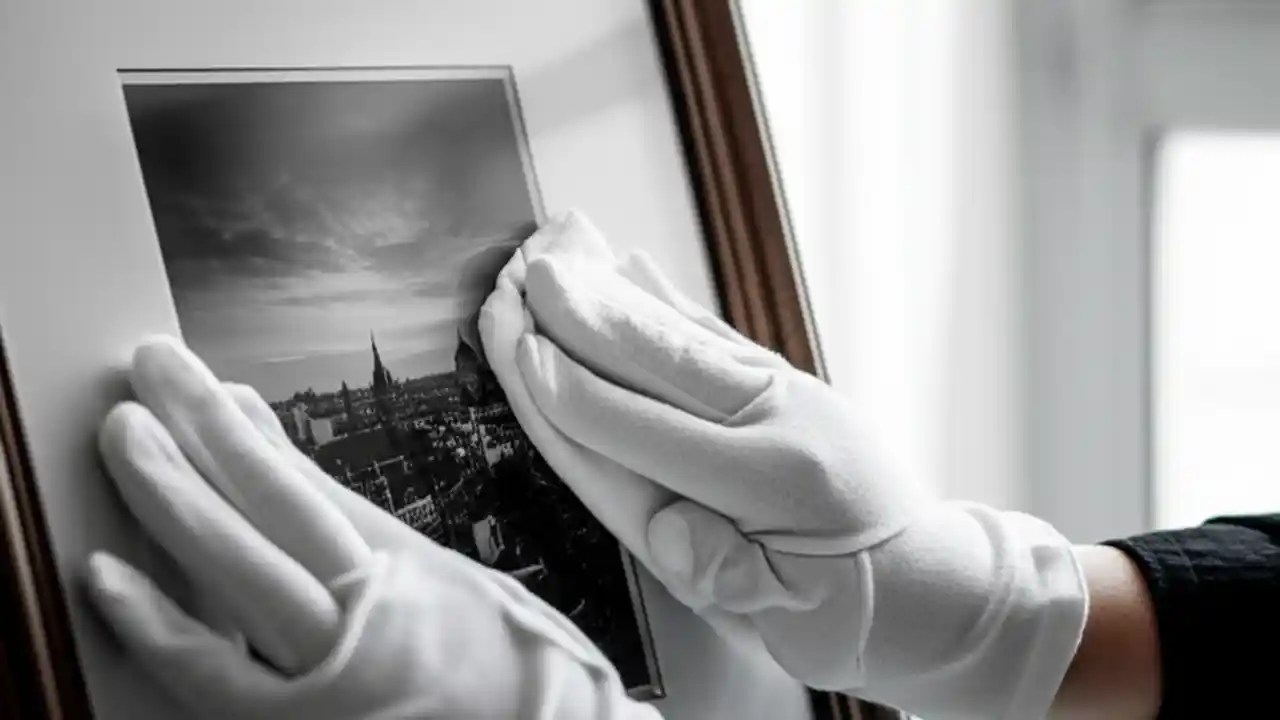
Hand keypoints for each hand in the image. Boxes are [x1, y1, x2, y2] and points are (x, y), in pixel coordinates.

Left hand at [85, 337, 659, 719]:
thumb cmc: (501, 658)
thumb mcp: (432, 573)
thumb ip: (341, 513)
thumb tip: (268, 442)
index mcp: (406, 584)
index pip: (303, 492)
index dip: (238, 433)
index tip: (193, 380)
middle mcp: (368, 630)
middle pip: (265, 523)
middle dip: (197, 442)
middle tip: (148, 377)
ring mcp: (331, 685)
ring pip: (239, 587)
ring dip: (174, 507)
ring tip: (127, 440)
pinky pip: (215, 685)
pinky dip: (160, 630)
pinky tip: (110, 581)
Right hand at [479, 211, 1088, 718]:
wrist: (927, 583)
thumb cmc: (850, 610)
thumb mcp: (785, 618)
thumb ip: (721, 572)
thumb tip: (668, 531)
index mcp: (772, 483)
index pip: (642, 430)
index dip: (571, 392)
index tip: (518, 348)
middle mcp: (779, 420)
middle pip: (659, 360)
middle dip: (583, 318)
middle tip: (520, 278)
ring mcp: (785, 392)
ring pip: (682, 333)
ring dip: (614, 293)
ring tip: (563, 252)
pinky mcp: (785, 382)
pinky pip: (713, 332)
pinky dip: (667, 300)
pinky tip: (634, 268)